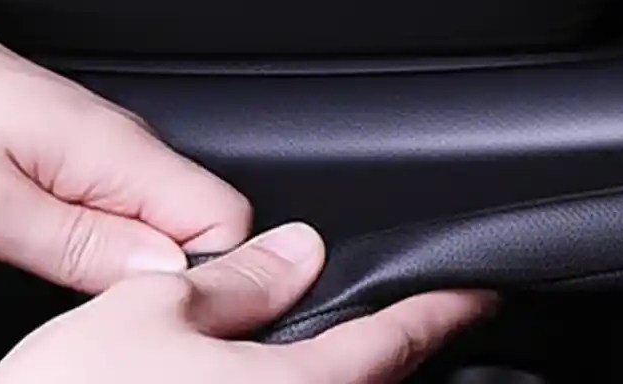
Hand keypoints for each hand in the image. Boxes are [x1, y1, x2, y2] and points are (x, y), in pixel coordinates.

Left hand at [0, 41, 251, 292]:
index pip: (227, 221)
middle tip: (84, 297)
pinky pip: (121, 211)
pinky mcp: (77, 156)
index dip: (205, 276)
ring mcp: (104, 150)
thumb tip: (161, 279)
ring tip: (52, 268)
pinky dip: (97, 243)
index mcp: (120, 154)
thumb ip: (81, 250)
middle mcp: (127, 147)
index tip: (147, 308)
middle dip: (161, 277)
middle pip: (200, 227)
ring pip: (159, 223)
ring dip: (122, 263)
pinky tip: (45, 249)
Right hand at [0, 223, 497, 383]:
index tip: (476, 292)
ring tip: (322, 340)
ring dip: (339, 370)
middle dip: (391, 345)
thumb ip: (234, 281)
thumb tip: (293, 252)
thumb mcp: (146, 314)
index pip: (396, 342)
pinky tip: (251, 377)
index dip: (442, 308)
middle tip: (402, 311)